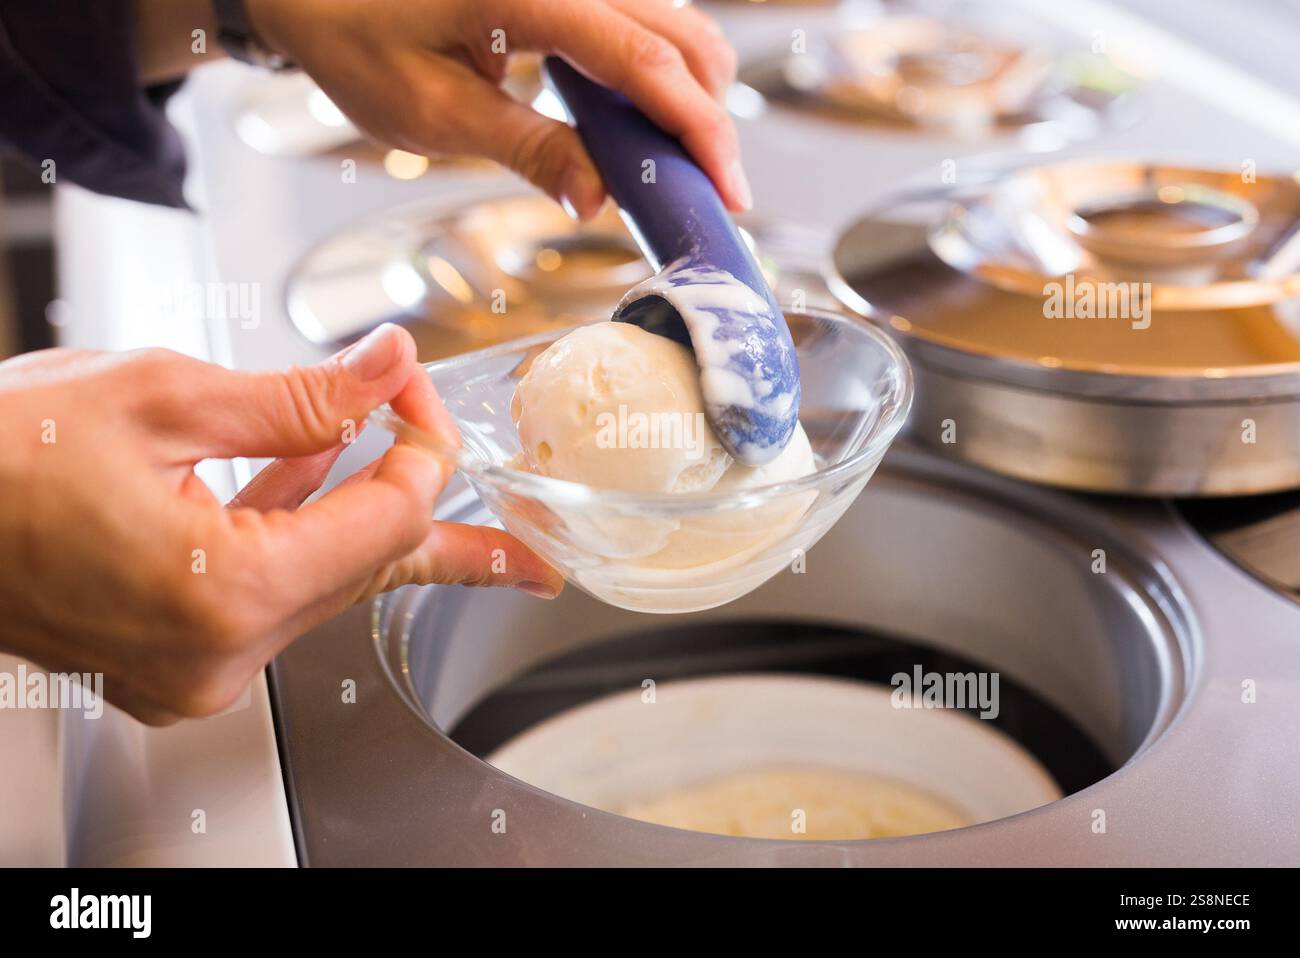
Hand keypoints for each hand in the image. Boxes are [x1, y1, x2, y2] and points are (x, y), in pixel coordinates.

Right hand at [0, 324, 561, 724]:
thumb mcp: (161, 397)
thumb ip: (299, 395)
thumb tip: (388, 368)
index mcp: (227, 591)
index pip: (387, 520)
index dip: (419, 447)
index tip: (411, 390)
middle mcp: (218, 654)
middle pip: (370, 572)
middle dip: (438, 526)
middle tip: (532, 555)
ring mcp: (192, 671)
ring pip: (320, 585)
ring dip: (357, 516)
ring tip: (410, 470)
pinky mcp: (171, 664)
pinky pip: (268, 598)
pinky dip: (293, 537)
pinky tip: (306, 475)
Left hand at [244, 0, 747, 216]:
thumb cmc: (356, 37)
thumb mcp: (432, 112)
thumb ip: (526, 148)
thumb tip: (598, 198)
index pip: (647, 63)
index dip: (699, 132)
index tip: (727, 192)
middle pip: (686, 37)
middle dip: (711, 121)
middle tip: (711, 195)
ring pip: (676, 26)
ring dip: (693, 99)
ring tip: (681, 172)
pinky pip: (643, 25)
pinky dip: (662, 80)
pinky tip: (646, 131)